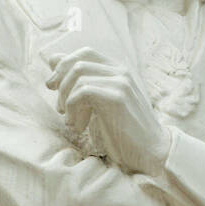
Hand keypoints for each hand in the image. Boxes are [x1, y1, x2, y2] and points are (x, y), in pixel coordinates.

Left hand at [46, 46, 171, 176]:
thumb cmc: (124, 131)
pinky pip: (82, 93)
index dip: (63, 65)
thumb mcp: (100, 103)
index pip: (85, 53)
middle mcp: (121, 72)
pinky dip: (73, 111)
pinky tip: (79, 127)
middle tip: (60, 107)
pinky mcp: (117, 98)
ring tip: (71, 121)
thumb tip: (53, 59)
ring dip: (67, 101)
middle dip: (60, 83)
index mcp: (118, 71)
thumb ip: (82, 83)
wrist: (151, 152)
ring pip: (78, 77)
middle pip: (78, 62)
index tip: (53, 86)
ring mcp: (120, 83)